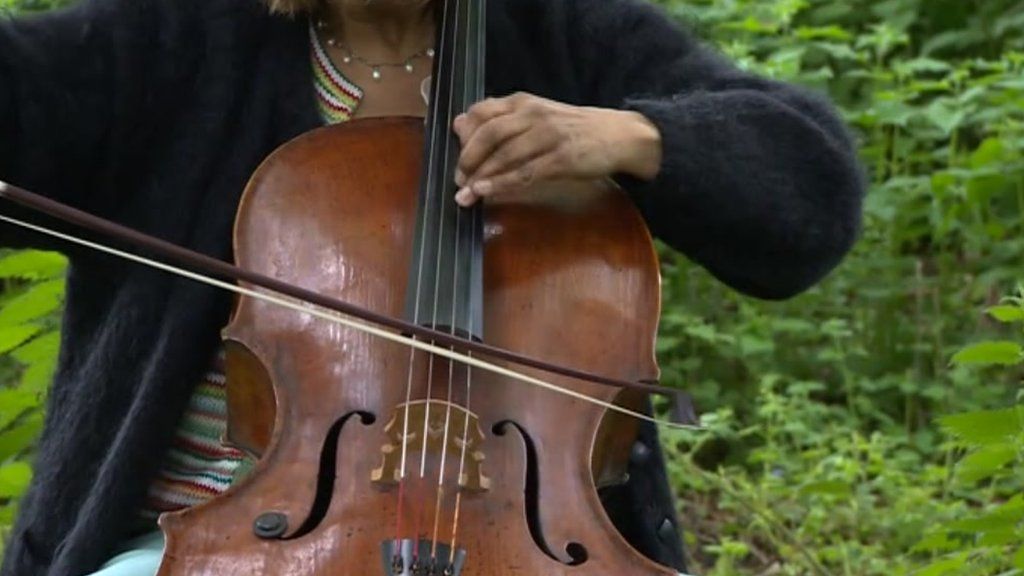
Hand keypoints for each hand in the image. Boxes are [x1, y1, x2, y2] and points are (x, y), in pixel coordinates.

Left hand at [451, 92, 661, 206]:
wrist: (620, 135)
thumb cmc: (575, 129)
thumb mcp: (536, 116)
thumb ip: (500, 120)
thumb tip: (458, 123)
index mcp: (523, 102)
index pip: (482, 112)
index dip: (463, 136)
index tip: (455, 156)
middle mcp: (533, 114)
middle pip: (488, 133)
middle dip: (468, 159)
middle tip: (457, 180)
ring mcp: (548, 136)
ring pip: (504, 155)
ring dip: (481, 177)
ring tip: (464, 195)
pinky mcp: (562, 158)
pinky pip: (525, 173)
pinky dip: (502, 184)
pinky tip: (486, 194)